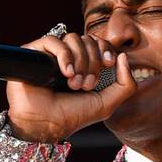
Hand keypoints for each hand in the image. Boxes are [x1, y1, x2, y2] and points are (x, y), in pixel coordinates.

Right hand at [6, 31, 137, 142]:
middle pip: (88, 40)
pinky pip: (53, 40)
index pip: (99, 43)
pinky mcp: (36, 52)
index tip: (108, 63)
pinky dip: (64, 56)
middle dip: (92, 63)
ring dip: (79, 62)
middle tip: (87, 85)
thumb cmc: (73, 116)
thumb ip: (125, 85)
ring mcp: (52, 54)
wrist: (45, 123)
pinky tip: (66, 73)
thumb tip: (123, 57)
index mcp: (85, 65)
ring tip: (74, 84)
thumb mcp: (107, 104)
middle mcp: (69, 57)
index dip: (106, 48)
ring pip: (73, 38)